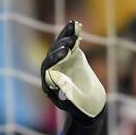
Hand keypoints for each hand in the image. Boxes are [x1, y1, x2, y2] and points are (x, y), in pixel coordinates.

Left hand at [41, 20, 106, 134]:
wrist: (89, 106)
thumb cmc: (79, 108)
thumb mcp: (73, 103)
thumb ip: (65, 94)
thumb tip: (58, 83)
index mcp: (48, 82)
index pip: (47, 66)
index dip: (55, 57)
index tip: (66, 52)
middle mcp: (52, 70)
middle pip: (53, 54)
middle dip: (62, 45)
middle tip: (72, 41)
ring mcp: (62, 63)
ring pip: (60, 47)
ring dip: (66, 36)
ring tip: (74, 26)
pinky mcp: (71, 58)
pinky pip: (70, 45)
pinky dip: (73, 35)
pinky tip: (77, 26)